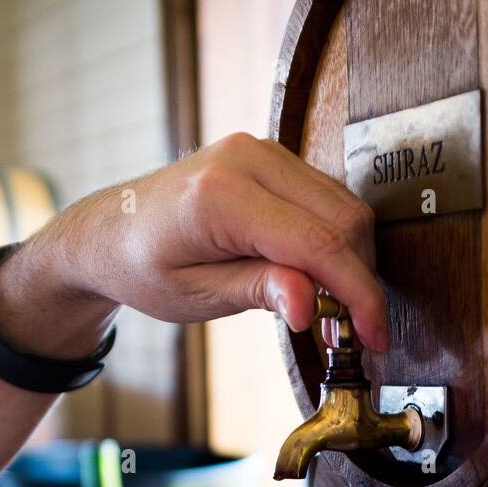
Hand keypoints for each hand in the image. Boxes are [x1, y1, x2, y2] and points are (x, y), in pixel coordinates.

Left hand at [0, 135, 388, 357]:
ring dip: (350, 260)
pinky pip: (325, 196)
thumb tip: (313, 305)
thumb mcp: (197, 295)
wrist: (113, 229)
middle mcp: (248, 158)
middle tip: (352, 331)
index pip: (319, 245)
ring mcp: (262, 150)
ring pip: (344, 205)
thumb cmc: (144, 266)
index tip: (374, 336)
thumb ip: (260, 292)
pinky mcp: (271, 156)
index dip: (358, 295)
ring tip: (331, 309)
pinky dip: (335, 239)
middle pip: (345, 219)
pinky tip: (318, 276)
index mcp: (223, 195)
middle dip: (360, 279)